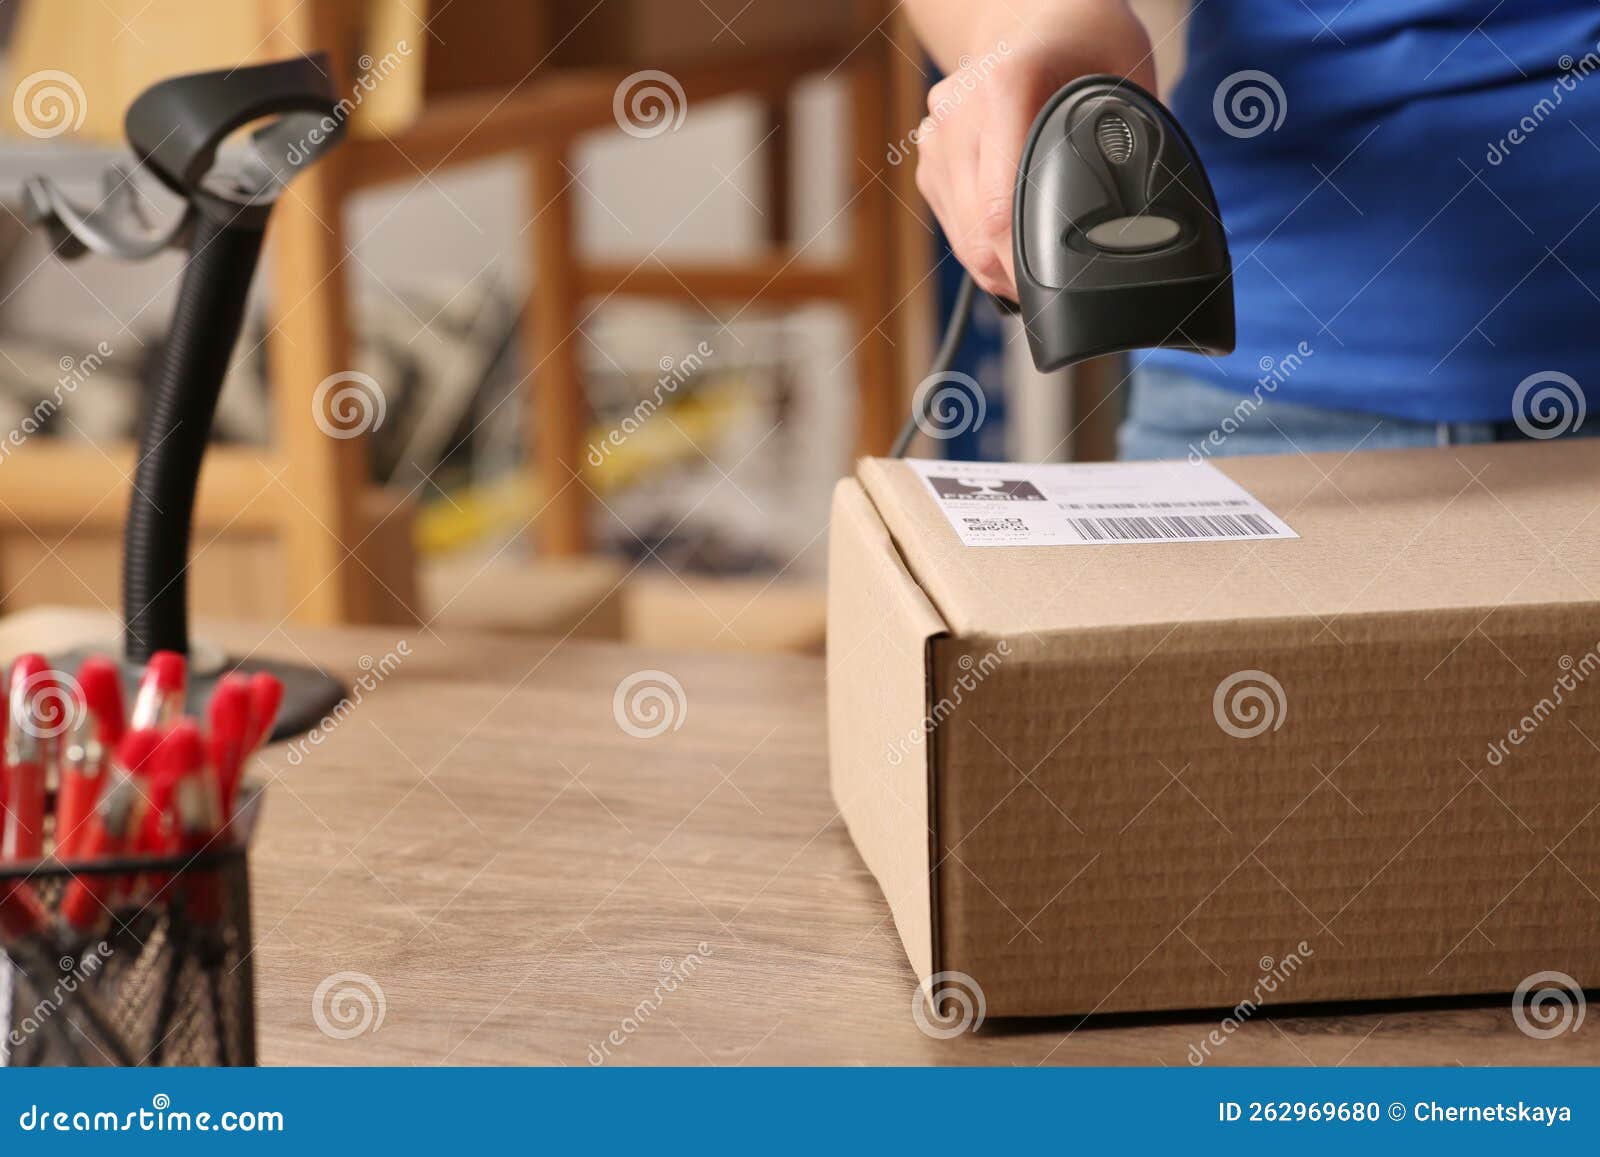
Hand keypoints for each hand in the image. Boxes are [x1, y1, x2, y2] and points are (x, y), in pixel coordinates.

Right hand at [913, 4, 1156, 299]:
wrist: (1033, 14)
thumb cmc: (1089, 44)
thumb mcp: (1127, 79)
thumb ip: (1129, 141)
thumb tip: (1139, 217)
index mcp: (1006, 87)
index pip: (998, 207)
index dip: (1024, 264)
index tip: (1052, 290)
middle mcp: (959, 110)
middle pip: (974, 232)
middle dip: (1011, 276)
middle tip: (1050, 295)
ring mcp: (937, 133)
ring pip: (958, 235)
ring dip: (993, 263)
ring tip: (1033, 268)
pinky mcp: (928, 153)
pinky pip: (949, 220)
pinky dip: (978, 241)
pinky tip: (1010, 233)